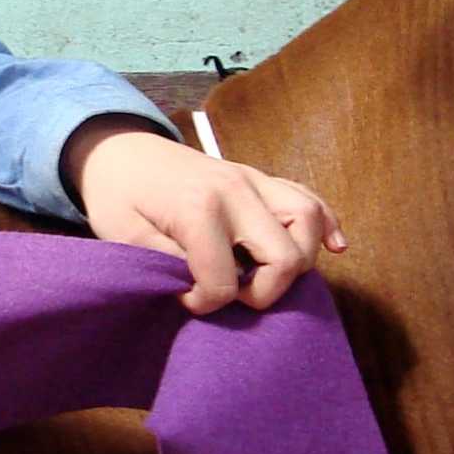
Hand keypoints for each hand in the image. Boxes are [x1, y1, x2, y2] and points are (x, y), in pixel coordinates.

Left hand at [61, 119, 344, 314]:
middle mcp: (237, 190)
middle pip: (287, 256)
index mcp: (199, 208)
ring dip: (298, 259)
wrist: (119, 149)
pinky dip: (327, 224)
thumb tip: (204, 291)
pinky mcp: (261, 178)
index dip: (205, 303)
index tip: (184, 297)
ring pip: (309, 222)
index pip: (225, 281)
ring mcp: (254, 180)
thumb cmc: (118, 196)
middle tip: (231, 293)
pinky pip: (310, 198)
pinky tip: (335, 247)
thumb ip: (167, 266)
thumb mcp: (125, 238)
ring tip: (265, 276)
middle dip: (264, 292)